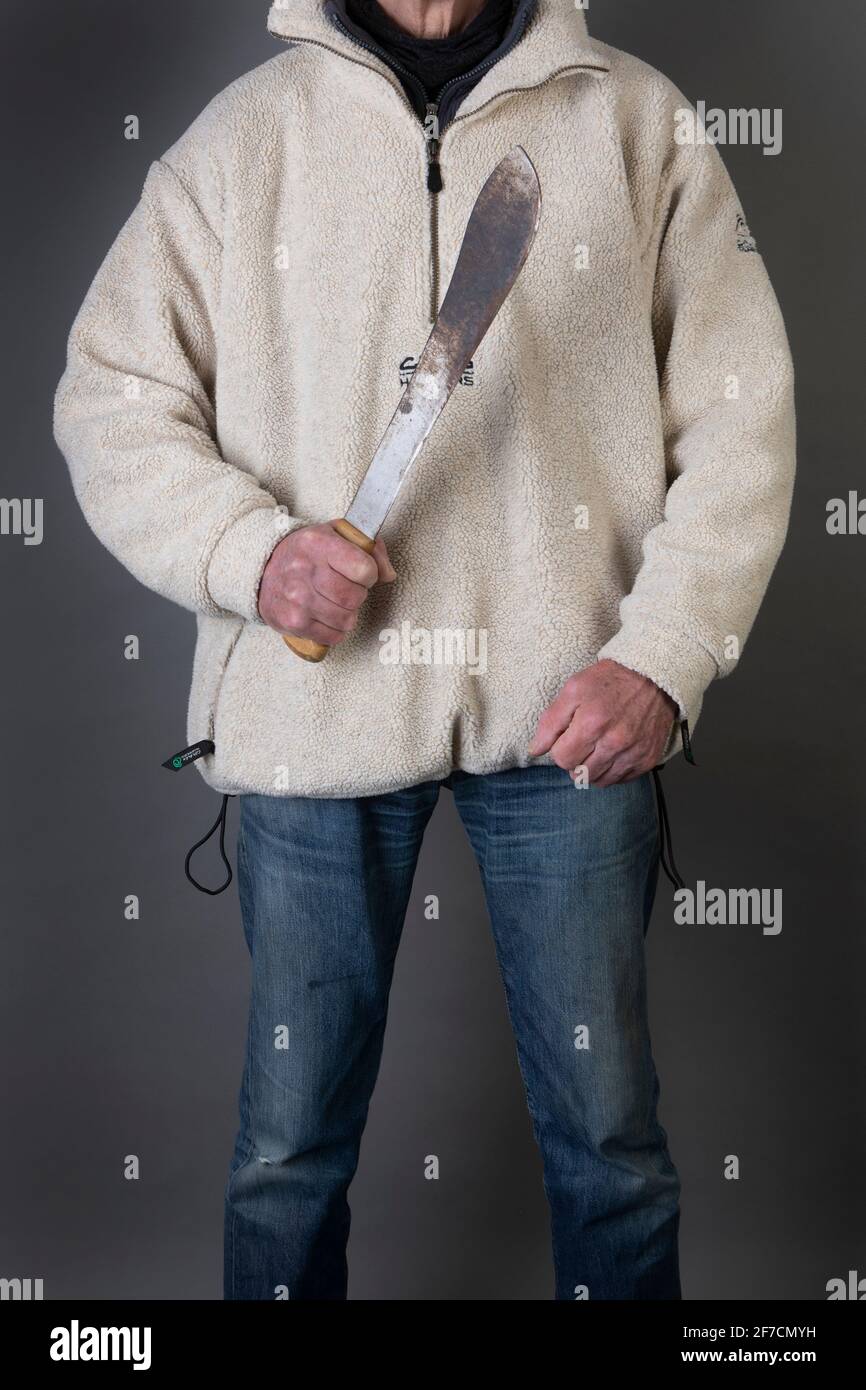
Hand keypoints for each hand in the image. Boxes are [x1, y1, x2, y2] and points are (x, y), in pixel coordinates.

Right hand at [258, 520, 395, 646]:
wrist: (261, 570)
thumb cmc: (306, 553)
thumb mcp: (336, 535)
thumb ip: (370, 548)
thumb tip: (388, 575)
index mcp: (318, 544)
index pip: (364, 568)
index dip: (369, 574)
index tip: (360, 573)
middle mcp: (305, 570)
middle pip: (355, 597)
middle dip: (358, 595)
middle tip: (346, 589)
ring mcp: (297, 599)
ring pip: (347, 619)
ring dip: (348, 614)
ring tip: (335, 603)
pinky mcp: (293, 622)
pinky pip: (333, 636)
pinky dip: (335, 630)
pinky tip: (326, 617)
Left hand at [528, 659, 676, 786]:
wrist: (652, 675)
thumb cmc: (610, 680)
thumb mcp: (573, 690)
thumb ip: (551, 721)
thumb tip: (535, 750)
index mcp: (592, 724)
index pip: (562, 759)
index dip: (560, 749)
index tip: (568, 737)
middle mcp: (614, 743)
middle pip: (579, 774)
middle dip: (575, 760)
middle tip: (583, 741)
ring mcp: (633, 753)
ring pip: (599, 781)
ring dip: (592, 768)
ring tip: (597, 747)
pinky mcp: (648, 759)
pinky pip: (620, 779)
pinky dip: (612, 770)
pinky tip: (613, 752)